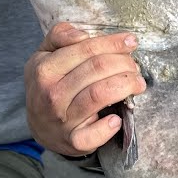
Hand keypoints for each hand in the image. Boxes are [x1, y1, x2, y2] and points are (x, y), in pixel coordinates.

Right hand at [25, 22, 146, 156]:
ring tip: (137, 83)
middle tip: (134, 65)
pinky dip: (110, 126)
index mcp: (45, 69)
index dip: (113, 43)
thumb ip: (60, 35)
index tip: (131, 41)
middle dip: (124, 63)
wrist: (39, 125)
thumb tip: (82, 35)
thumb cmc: (49, 83)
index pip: (86, 49)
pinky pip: (95, 135)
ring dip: (126, 86)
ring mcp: (62, 120)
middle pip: (97, 69)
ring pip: (100, 95)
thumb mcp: (45, 54)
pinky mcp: (74, 142)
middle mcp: (52, 94)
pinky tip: (118, 118)